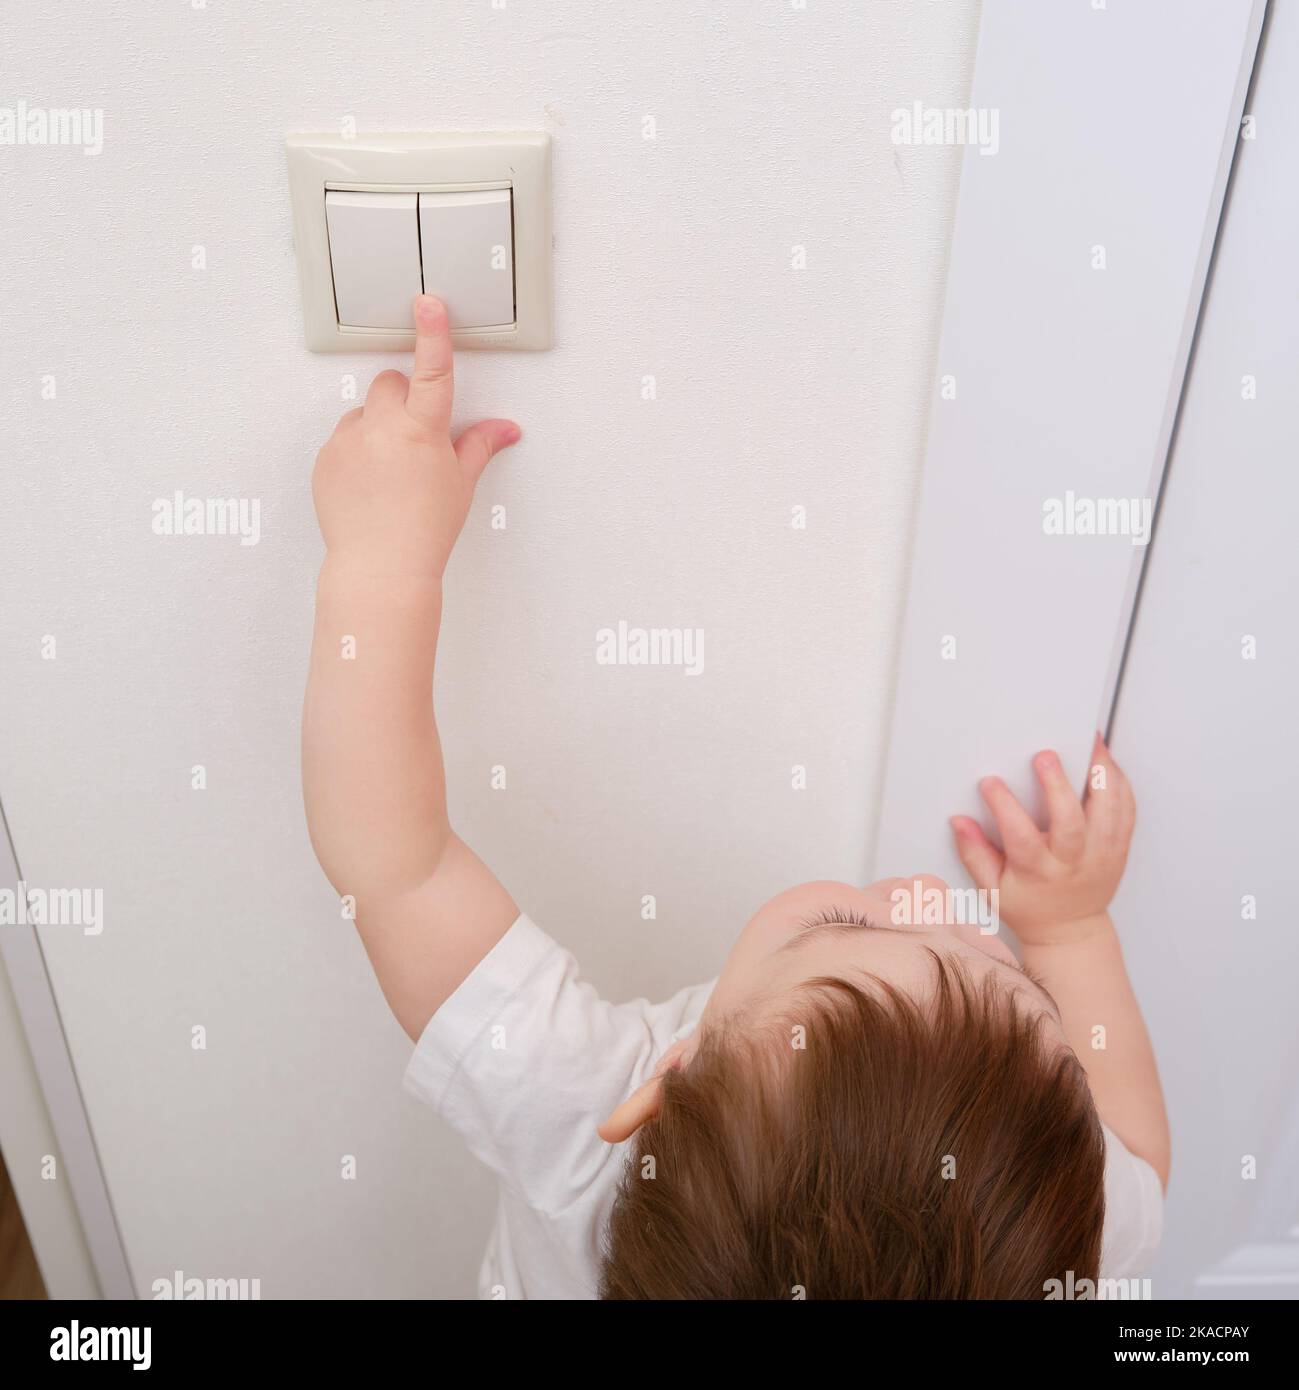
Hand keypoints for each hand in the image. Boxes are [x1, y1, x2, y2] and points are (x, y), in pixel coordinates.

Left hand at [311, 294, 519, 578]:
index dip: (433, 333)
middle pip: (390, 383)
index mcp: (421, 431)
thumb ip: (479, 446)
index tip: (428, 303)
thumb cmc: (424, 531)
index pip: (432, 370)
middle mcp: (381, 429)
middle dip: (404, 398)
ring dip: (378, 425)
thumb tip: (504, 429)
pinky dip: (357, 451)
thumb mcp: (460, 484)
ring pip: (363, 411)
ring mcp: (348, 442)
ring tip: (392, 468)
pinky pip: (342, 438)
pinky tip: (371, 482)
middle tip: (416, 435)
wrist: (380, 567)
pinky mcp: (325, 459)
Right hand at [949, 734, 1135, 944]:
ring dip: (1100, 774)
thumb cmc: (1030, 907)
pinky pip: (1127, 810)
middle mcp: (1073, 861)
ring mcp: (1101, 853)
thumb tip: (960, 823)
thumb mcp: (991, 889)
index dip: (1003, 806)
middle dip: (1057, 785)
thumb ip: (974, 854)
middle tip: (1044, 756)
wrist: (1069, 930)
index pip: (1020, 836)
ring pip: (1108, 810)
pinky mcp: (1119, 847)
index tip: (990, 783)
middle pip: (1070, 821)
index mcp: (1039, 871)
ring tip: (1090, 744)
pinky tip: (1107, 764)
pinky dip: (1120, 783)